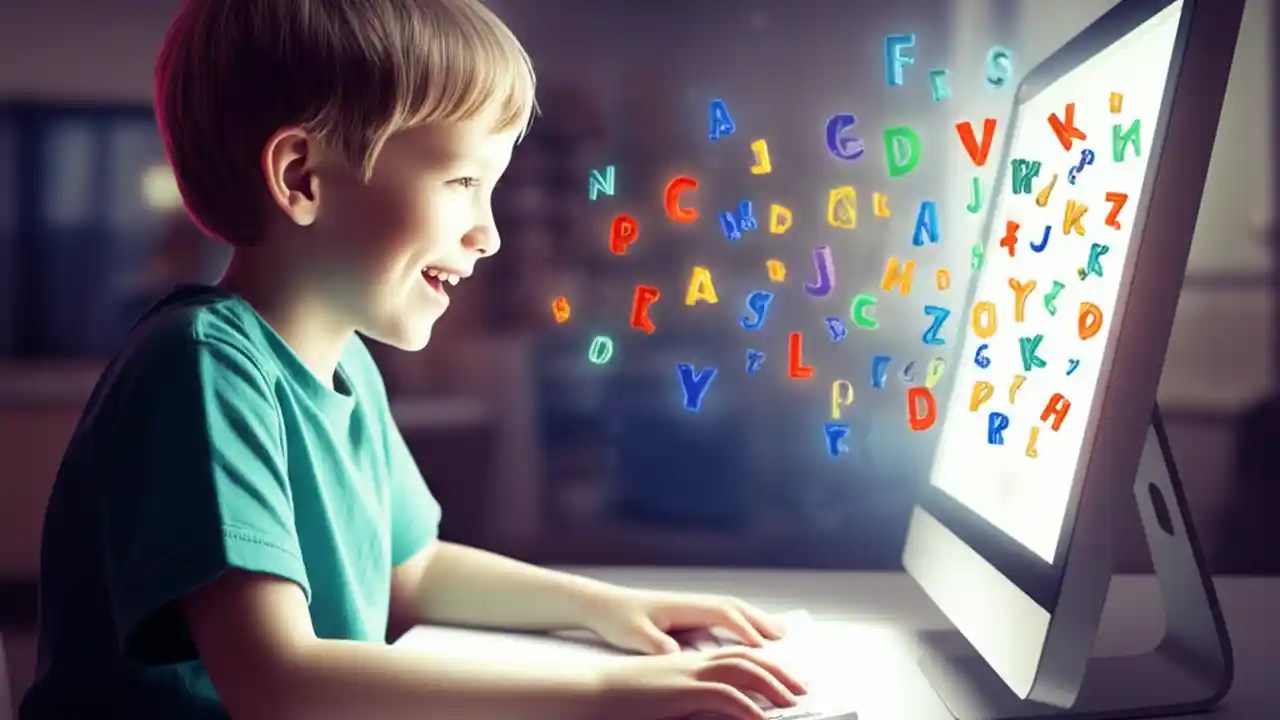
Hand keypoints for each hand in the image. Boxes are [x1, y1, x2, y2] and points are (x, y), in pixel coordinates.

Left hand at [584, 587, 786, 655]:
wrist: (601, 604)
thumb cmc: (617, 619)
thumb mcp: (634, 635)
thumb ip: (658, 646)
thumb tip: (682, 658)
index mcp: (682, 605)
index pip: (721, 614)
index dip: (744, 630)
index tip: (763, 648)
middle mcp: (691, 602)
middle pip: (735, 607)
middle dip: (761, 621)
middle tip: (786, 639)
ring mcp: (691, 606)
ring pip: (732, 608)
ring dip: (756, 619)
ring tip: (780, 634)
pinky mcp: (688, 613)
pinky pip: (723, 616)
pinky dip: (743, 622)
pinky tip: (750, 634)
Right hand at [595, 646, 806, 719]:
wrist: (591, 691)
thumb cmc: (621, 699)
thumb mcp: (663, 698)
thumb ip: (690, 702)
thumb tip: (713, 712)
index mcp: (689, 661)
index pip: (735, 655)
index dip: (764, 663)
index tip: (785, 678)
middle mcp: (693, 662)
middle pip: (747, 658)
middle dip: (779, 673)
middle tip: (802, 690)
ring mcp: (688, 674)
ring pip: (743, 671)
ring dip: (773, 686)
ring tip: (794, 703)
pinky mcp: (682, 690)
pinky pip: (724, 696)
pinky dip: (748, 707)